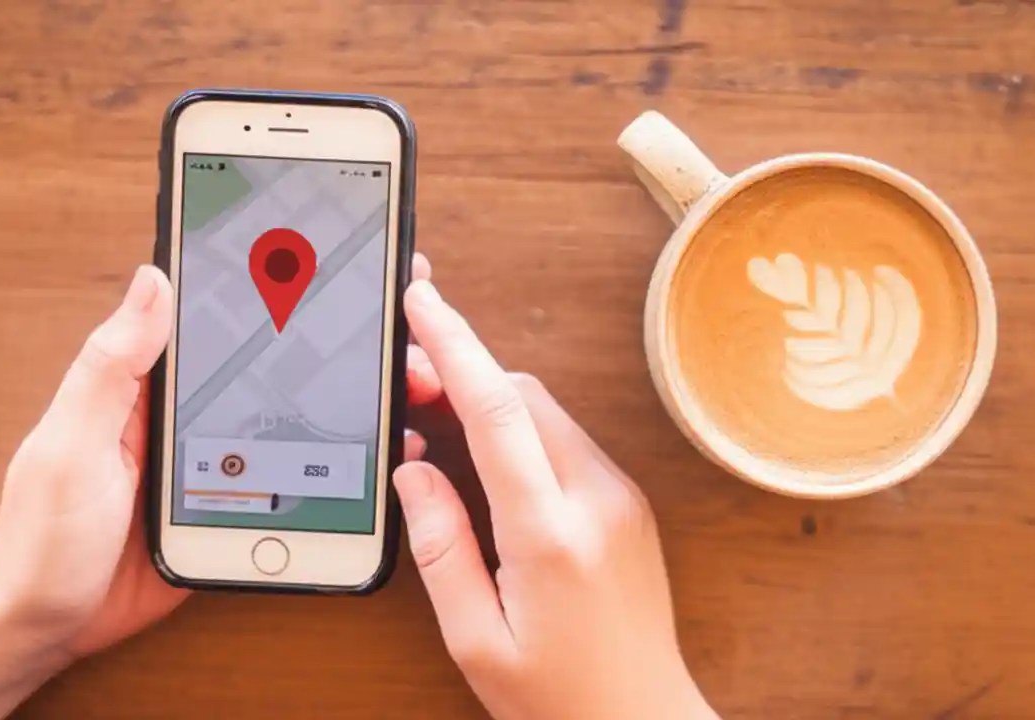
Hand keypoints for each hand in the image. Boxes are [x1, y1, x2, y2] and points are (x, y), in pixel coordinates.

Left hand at [0, 257, 435, 719]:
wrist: (44, 625)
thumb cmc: (41, 537)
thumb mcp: (72, 445)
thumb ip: (111, 368)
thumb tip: (152, 278)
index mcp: (148, 385)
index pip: (216, 316)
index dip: (269, 281)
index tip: (326, 251)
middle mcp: (188, 414)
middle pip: (274, 362)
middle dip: (337, 340)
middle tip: (397, 325)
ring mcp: (218, 460)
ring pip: (293, 415)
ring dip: (348, 401)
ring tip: (405, 386)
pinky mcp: (235, 505)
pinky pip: (294, 476)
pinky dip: (337, 465)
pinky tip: (379, 457)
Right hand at [395, 280, 716, 719]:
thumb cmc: (560, 697)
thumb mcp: (475, 637)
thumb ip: (440, 547)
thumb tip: (415, 473)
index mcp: (552, 533)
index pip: (498, 411)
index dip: (455, 346)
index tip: (421, 301)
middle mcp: (598, 500)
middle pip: (525, 397)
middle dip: (463, 370)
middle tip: (407, 378)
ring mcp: (621, 497)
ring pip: (547, 414)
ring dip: (491, 400)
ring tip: (434, 416)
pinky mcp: (628, 503)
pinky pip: (566, 442)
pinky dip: (521, 430)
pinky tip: (486, 454)